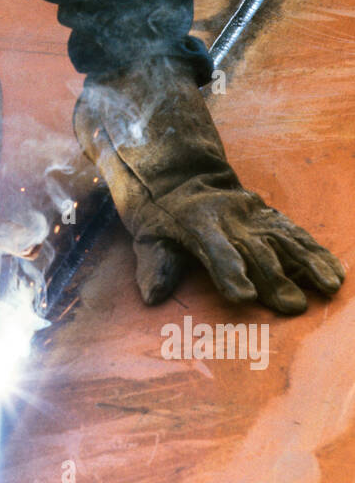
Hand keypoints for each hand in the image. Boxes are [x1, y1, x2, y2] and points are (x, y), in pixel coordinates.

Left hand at [73, 59, 344, 313]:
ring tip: (330, 287)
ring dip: (309, 264)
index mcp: (197, 223)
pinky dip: (318, 254)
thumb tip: (152, 296)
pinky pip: (297, 235)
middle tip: (294, 307)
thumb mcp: (147, 235)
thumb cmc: (161, 216)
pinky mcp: (270, 217)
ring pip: (285, 240)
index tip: (245, 297)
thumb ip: (154, 265)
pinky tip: (335, 273)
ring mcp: (254, 216)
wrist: (182, 175)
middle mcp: (231, 219)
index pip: (215, 250)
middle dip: (276, 278)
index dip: (230, 272)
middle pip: (257, 251)